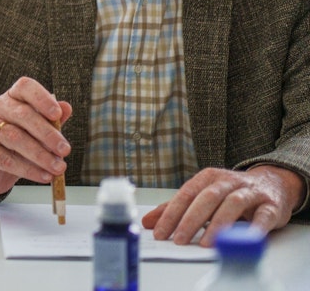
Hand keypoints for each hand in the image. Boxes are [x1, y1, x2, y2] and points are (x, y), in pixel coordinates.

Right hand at [0, 76, 71, 194]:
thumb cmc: (16, 145)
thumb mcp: (36, 132)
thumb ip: (51, 121)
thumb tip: (66, 107)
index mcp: (11, 97)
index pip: (25, 87)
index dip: (42, 98)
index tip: (57, 115)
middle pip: (22, 115)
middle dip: (47, 134)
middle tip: (65, 150)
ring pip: (14, 138)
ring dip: (40, 154)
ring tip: (58, 167)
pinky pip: (6, 159)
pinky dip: (29, 169)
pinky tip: (44, 176)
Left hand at [142, 165, 305, 246]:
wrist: (272, 184)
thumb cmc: (230, 192)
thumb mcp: (202, 195)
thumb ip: (176, 208)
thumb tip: (148, 222)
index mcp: (208, 177)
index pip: (186, 194)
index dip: (171, 213)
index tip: (160, 233)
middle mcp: (228, 181)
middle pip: (207, 198)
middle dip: (190, 220)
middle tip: (179, 240)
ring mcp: (250, 192)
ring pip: (232, 204)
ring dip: (218, 224)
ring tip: (205, 243)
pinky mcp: (271, 206)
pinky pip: (263, 216)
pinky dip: (254, 228)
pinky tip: (243, 240)